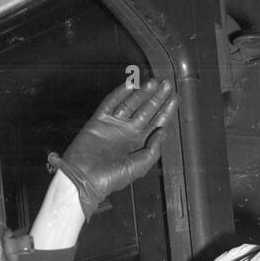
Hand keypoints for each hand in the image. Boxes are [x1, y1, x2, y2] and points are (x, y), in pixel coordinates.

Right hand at [49, 77, 177, 218]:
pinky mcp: (99, 120)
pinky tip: (130, 85)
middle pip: (146, 110)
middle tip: (166, 83)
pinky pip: (111, 103)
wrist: (84, 179)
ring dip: (142, 93)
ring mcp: (114, 125)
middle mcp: (128, 132)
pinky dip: (120, 93)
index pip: (156, 123)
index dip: (166, 110)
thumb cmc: (111, 178)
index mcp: (139, 143)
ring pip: (131, 104)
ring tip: (153, 82)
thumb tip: (163, 131)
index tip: (175, 97)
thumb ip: (153, 149)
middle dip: (157, 97)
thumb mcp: (139, 166)